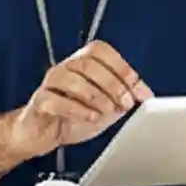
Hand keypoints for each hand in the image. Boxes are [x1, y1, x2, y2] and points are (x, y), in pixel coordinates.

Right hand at [11, 40, 151, 157]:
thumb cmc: (75, 115)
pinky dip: (76, 109)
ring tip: (107, 112)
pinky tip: (89, 117)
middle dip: (112, 84)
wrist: (45, 134)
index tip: (137, 89)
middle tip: (124, 103)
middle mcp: (66, 67)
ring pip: (71, 79)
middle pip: (88, 64)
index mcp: (83, 62)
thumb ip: (125, 96)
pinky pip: (54, 99)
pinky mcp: (39, 101)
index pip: (102, 51)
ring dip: (95, 97)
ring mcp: (50, 83)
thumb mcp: (108, 105)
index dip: (122, 68)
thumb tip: (145, 93)